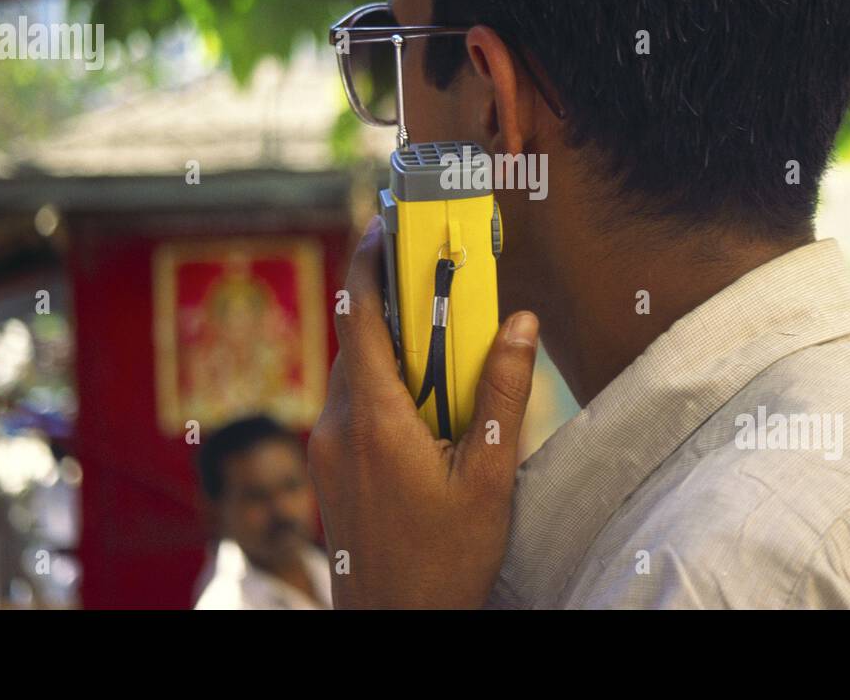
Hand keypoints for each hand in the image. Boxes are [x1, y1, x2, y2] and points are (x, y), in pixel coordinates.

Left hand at [308, 216, 538, 608]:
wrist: (397, 624)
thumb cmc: (446, 560)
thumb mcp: (489, 476)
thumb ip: (503, 394)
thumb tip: (522, 324)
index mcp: (375, 419)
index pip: (360, 316)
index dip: (370, 263)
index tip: (385, 224)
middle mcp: (337, 426)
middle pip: (358, 338)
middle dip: (394, 304)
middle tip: (437, 281)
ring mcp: (327, 449)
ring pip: (354, 372)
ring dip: (392, 350)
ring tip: (442, 347)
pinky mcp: (330, 468)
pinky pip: (351, 404)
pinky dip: (382, 384)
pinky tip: (424, 406)